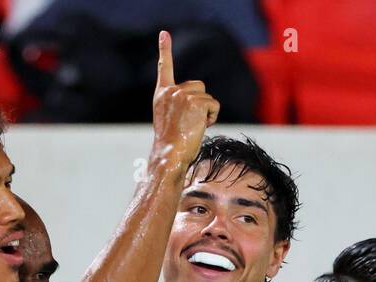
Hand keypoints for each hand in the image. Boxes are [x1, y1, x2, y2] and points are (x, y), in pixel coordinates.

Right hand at [150, 30, 219, 172]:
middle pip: (198, 86)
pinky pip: (214, 104)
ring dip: (207, 111)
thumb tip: (200, 105)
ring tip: (194, 127)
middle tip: (191, 122)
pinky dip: (213, 116)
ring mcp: (183, 95)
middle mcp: (171, 91)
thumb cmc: (171, 143)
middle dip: (201, 102)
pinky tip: (202, 126)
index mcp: (162, 94)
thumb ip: (178, 104)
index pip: (164, 68)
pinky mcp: (196, 102)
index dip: (165, 49)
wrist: (169, 154)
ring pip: (207, 96)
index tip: (164, 34)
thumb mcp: (169, 118)